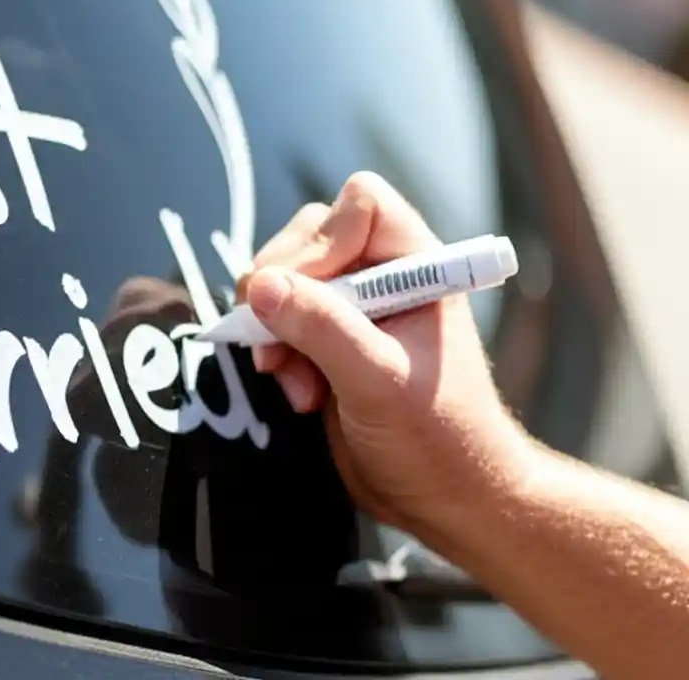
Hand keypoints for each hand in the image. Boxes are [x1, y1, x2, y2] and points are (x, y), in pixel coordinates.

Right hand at [243, 172, 535, 533]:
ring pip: (284, 280)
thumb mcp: (379, 381)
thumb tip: (259, 286)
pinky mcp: (327, 343)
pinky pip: (278, 321)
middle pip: (308, 237)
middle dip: (283, 292)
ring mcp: (353, 310)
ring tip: (295, 381)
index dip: (322, 243)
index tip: (306, 297)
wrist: (447, 501)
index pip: (359, 205)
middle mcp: (384, 277)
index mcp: (418, 266)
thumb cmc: (440, 440)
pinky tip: (299, 393)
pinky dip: (275, 353)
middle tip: (281, 346)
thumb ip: (321, 327)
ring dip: (274, 330)